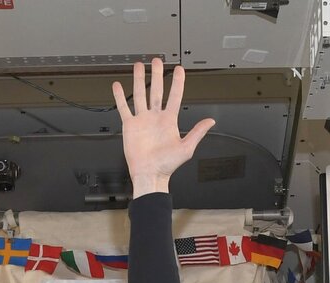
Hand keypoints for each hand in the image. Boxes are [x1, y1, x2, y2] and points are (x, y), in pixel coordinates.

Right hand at [114, 58, 214, 197]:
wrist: (149, 174)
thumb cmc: (167, 165)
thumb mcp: (187, 148)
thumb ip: (197, 132)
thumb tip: (211, 121)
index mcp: (169, 121)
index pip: (175, 96)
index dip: (178, 82)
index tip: (179, 69)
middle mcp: (155, 117)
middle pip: (157, 90)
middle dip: (157, 74)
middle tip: (157, 61)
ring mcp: (142, 120)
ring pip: (140, 94)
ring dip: (139, 79)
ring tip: (139, 66)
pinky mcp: (130, 125)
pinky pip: (124, 107)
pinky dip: (120, 96)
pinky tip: (118, 86)